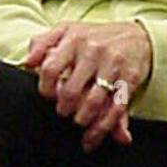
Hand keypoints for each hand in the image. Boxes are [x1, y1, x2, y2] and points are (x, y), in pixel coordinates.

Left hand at [25, 20, 152, 151]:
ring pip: (93, 102)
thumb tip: (28, 64)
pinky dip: (103, 127)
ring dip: (82, 119)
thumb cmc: (96, 36)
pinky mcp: (131, 78)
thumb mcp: (67, 29)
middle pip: (70, 90)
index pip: (50, 69)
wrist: (138, 35)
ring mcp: (113, 65)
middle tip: (64, 112)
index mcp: (74, 39)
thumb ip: (42, 43)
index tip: (49, 96)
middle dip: (63, 108)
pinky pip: (116, 108)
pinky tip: (93, 137)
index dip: (45, 89)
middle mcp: (93, 50)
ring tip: (79, 121)